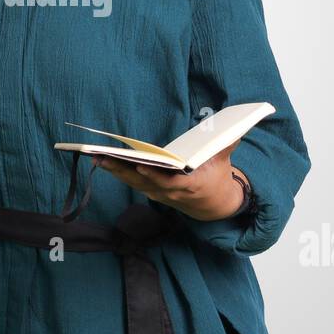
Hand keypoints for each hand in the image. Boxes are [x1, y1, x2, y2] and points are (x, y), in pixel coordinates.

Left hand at [97, 140, 246, 220]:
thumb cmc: (217, 177)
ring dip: (115, 171)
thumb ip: (227, 144)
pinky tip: (103, 162)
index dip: (155, 176)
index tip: (141, 166)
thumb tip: (237, 127)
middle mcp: (172, 193)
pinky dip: (118, 173)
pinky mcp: (152, 192)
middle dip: (123, 170)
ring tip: (96, 157)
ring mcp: (160, 194)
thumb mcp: (224, 161)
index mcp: (191, 185)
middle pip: (144, 182)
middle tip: (103, 158)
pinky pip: (133, 183)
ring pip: (134, 183)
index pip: (170, 182)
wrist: (214, 206)